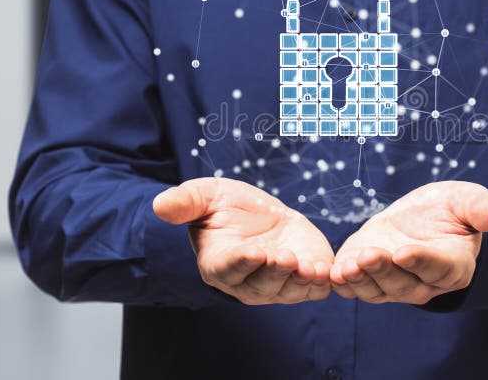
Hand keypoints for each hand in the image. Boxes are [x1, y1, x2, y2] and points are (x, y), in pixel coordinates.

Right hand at [153, 178, 333, 304]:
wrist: (262, 215)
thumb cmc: (228, 206)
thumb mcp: (206, 196)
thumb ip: (186, 202)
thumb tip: (159, 205)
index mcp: (219, 264)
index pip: (229, 268)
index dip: (242, 262)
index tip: (254, 251)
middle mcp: (247, 283)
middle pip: (261, 285)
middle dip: (274, 272)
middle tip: (285, 256)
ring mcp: (276, 286)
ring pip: (289, 291)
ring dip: (300, 281)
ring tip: (311, 267)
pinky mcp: (303, 280)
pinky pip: (313, 289)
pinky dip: (321, 283)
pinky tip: (328, 270)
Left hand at [330, 181, 487, 304]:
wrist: (423, 217)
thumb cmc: (450, 209)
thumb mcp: (467, 200)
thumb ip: (479, 207)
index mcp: (454, 265)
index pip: (438, 267)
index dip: (421, 261)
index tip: (403, 252)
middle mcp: (424, 283)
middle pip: (403, 284)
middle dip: (383, 271)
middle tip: (367, 256)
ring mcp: (393, 284)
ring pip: (376, 290)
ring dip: (360, 280)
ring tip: (346, 267)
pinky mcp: (368, 276)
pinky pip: (354, 287)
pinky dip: (342, 283)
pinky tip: (330, 272)